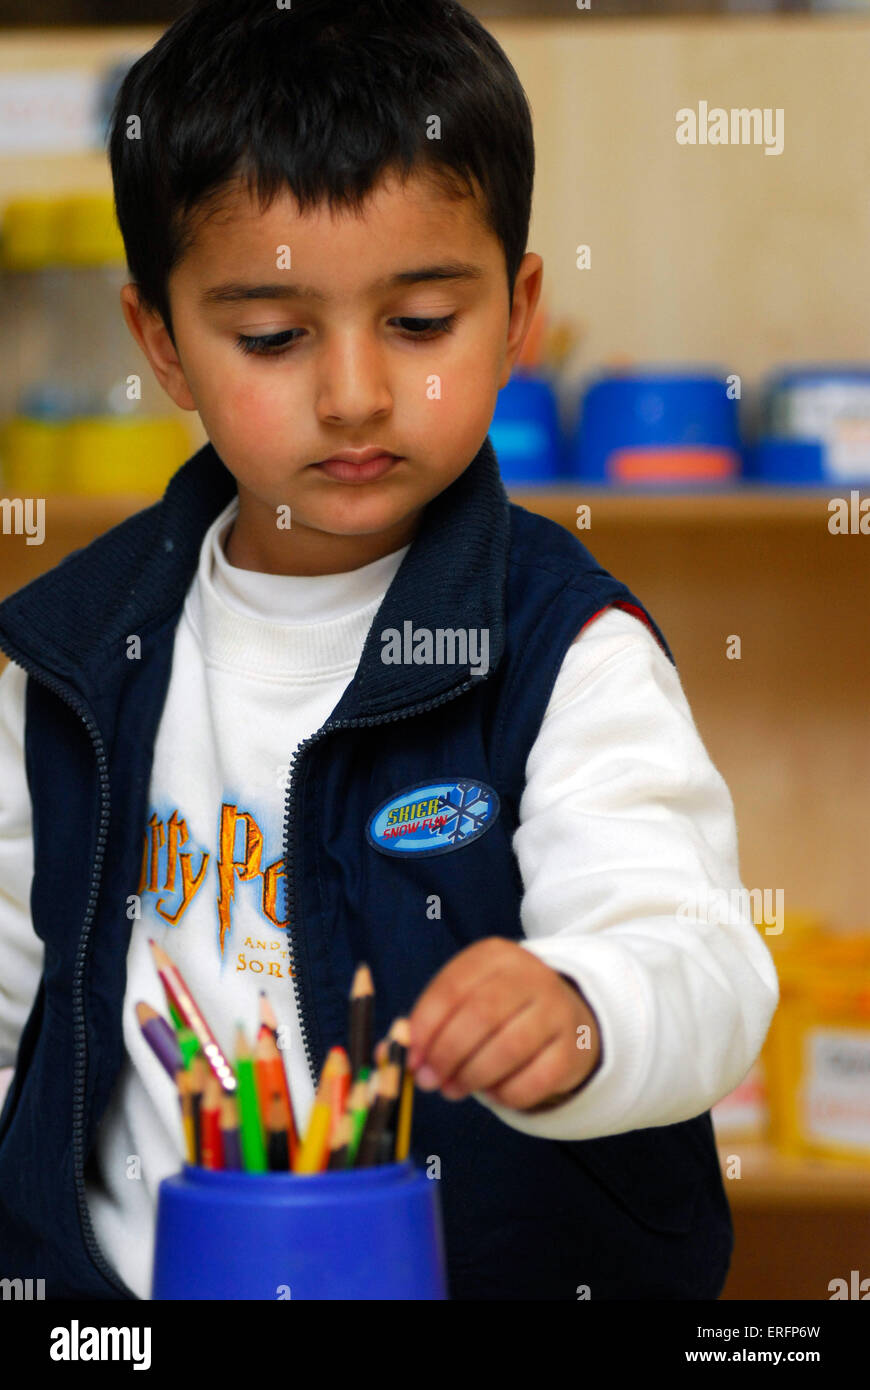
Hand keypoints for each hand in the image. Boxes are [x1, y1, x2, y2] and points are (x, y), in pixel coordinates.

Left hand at [406, 937, 601, 1112]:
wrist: (564, 1016)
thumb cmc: (499, 1010)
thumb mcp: (465, 1001)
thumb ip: (428, 1024)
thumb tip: (387, 1053)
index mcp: (495, 956)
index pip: (453, 987)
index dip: (426, 1026)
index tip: (411, 1058)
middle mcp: (531, 974)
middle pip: (481, 1015)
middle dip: (447, 1054)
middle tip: (429, 1081)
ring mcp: (557, 1009)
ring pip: (509, 1047)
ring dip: (472, 1076)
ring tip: (454, 1089)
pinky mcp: (573, 1047)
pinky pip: (535, 1079)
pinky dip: (506, 1093)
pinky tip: (493, 1092)